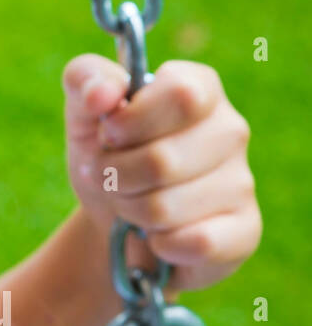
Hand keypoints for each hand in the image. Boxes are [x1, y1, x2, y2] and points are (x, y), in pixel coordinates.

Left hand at [62, 54, 260, 295]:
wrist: (110, 217)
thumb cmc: (104, 152)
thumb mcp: (81, 112)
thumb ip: (84, 81)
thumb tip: (102, 94)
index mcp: (199, 88)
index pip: (181, 95)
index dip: (132, 121)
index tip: (109, 133)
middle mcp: (230, 130)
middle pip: (163, 160)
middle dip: (115, 175)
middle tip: (108, 175)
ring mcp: (241, 181)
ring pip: (167, 207)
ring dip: (129, 210)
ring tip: (130, 201)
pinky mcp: (243, 229)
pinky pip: (196, 243)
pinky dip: (159, 243)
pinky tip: (157, 234)